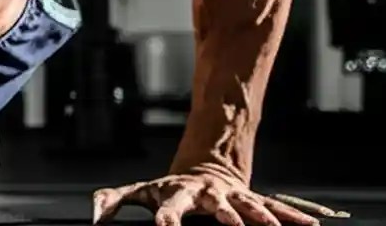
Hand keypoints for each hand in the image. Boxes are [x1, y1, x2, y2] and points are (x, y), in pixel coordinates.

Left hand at [93, 171, 335, 225]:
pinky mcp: (253, 200)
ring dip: (263, 219)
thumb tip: (93, 216)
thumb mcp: (141, 191)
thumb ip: (113, 200)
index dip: (167, 220)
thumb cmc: (168, 188)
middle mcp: (208, 195)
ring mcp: (232, 197)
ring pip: (250, 207)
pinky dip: (292, 217)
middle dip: (225, 217)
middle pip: (217, 207)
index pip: (170, 209)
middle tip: (233, 225)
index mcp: (178, 194)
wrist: (204, 166)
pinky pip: (275, 209)